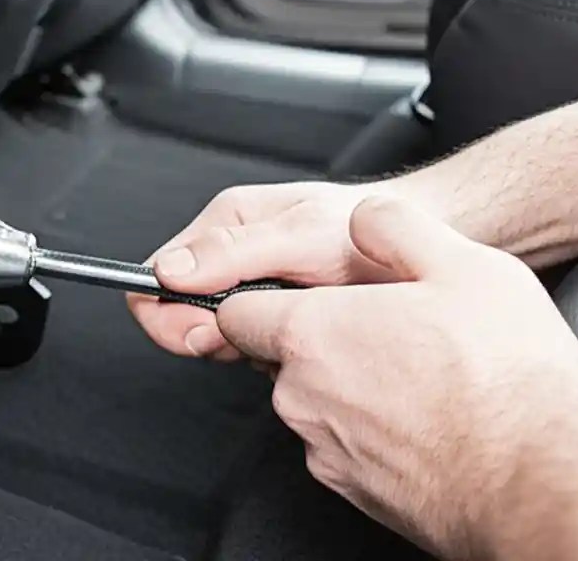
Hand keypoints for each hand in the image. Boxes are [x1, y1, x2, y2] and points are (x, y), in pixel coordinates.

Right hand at [128, 181, 400, 359]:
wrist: (422, 250)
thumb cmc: (369, 230)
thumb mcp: (300, 235)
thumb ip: (232, 253)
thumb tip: (169, 272)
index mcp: (225, 225)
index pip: (155, 278)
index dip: (172, 313)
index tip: (210, 330)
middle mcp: (231, 254)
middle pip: (178, 312)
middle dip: (213, 333)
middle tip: (259, 332)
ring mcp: (251, 287)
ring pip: (214, 334)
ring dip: (247, 343)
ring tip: (293, 327)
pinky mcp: (274, 315)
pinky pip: (249, 346)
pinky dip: (272, 351)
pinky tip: (304, 339)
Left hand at [215, 197, 577, 559]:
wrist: (541, 479)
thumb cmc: (504, 375)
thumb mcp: (461, 264)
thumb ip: (394, 227)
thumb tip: (364, 219)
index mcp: (309, 334)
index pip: (236, 312)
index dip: (262, 298)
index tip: (300, 294)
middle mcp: (300, 395)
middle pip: (278, 357)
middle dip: (318, 341)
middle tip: (388, 330)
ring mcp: (323, 449)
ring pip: (313, 403)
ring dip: (349, 386)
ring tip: (419, 376)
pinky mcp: (354, 491)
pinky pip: (345, 447)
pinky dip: (372, 431)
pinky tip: (427, 420)